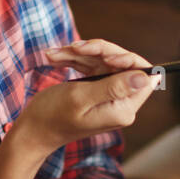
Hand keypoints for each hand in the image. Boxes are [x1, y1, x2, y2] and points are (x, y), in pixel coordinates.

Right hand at [13, 39, 160, 154]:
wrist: (32, 130)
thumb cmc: (52, 116)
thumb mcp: (81, 98)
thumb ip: (114, 87)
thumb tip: (148, 76)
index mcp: (123, 109)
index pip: (143, 76)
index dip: (127, 60)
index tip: (105, 57)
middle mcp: (120, 103)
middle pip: (123, 63)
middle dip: (98, 51)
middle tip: (74, 48)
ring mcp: (109, 95)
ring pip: (105, 61)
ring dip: (81, 53)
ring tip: (55, 55)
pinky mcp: (96, 89)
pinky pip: (93, 66)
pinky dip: (74, 59)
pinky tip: (54, 58)